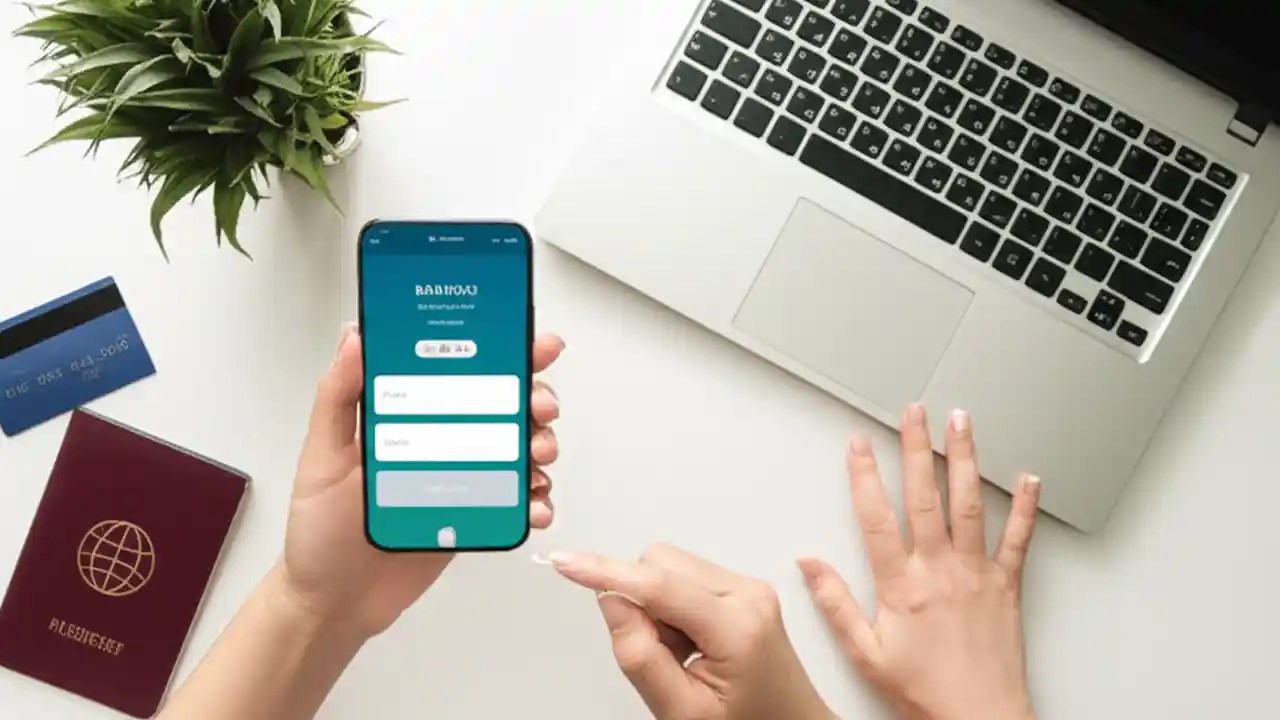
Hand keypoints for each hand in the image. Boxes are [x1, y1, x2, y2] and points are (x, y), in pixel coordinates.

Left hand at [278, 325, 565, 637]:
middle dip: (535, 396)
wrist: (334, 603)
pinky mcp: (475, 516)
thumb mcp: (320, 456)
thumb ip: (338, 396)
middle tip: (540, 406)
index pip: (460, 368)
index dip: (500, 349)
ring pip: (519, 448)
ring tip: (538, 455)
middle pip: (503, 404)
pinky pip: (516, 501)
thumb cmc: (320, 530)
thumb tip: (355, 335)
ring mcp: (463, 478)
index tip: (529, 342)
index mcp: (409, 413)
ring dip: (542, 444)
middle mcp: (442, 439)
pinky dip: (536, 499)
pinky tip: (534, 505)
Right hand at [550, 544, 835, 719]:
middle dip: (639, 602)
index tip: (567, 562)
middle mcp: (747, 593)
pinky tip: (689, 646)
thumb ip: (641, 657)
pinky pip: (684, 578)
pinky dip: (671, 609)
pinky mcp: (741, 588)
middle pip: (661, 563)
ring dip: (656, 607)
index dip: (606, 572)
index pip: (658, 586)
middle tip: (658, 655)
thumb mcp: (683, 712)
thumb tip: (610, 601)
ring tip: (679, 656)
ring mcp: (747, 587)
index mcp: (738, 626)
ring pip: (669, 567)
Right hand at [798, 405, 1039, 719]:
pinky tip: (1029, 479)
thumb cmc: (926, 692)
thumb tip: (809, 566)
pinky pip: (1020, 540)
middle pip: (925, 497)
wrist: (981, 718)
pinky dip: (1026, 508)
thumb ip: (835, 604)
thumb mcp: (865, 653)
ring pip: (970, 505)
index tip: (857, 444)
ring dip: (965, 459)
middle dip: (917, 448)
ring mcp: (977, 573)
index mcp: (903, 585)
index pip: (877, 517)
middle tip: (913, 412)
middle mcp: (941, 570)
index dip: (864, 476)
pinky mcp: (1007, 585)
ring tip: (961, 423)